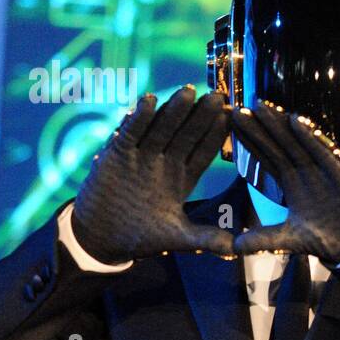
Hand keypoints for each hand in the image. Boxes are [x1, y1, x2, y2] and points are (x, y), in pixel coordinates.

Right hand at [72, 86, 233, 262]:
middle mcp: (165, 162)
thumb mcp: (178, 238)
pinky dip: (139, 118)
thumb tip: (237, 249)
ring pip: (162, 128)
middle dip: (202, 115)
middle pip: (187, 133)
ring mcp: (142, 156)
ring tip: (189, 90)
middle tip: (219, 95)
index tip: (234, 118)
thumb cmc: (142, 236)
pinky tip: (150, 100)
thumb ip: (206, 239)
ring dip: (174, 110)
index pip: (204, 151)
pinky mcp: (118, 155)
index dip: (218, 135)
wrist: (102, 239)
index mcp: (184, 177)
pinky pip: (131, 133)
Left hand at [230, 102, 339, 264]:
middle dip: (259, 127)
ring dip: (278, 125)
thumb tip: (234, 247)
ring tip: (259, 106)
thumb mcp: (290, 240)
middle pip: (276, 145)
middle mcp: (303, 171)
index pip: (265, 157)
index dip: (250, 142)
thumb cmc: (328, 237)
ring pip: (295, 142)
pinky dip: (309, 136)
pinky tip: (294, 120)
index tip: (231, 126)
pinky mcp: (339, 172)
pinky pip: (322, 151)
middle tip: (237, 108)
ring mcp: (321, 169)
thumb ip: (263, 239)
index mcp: (290, 183)